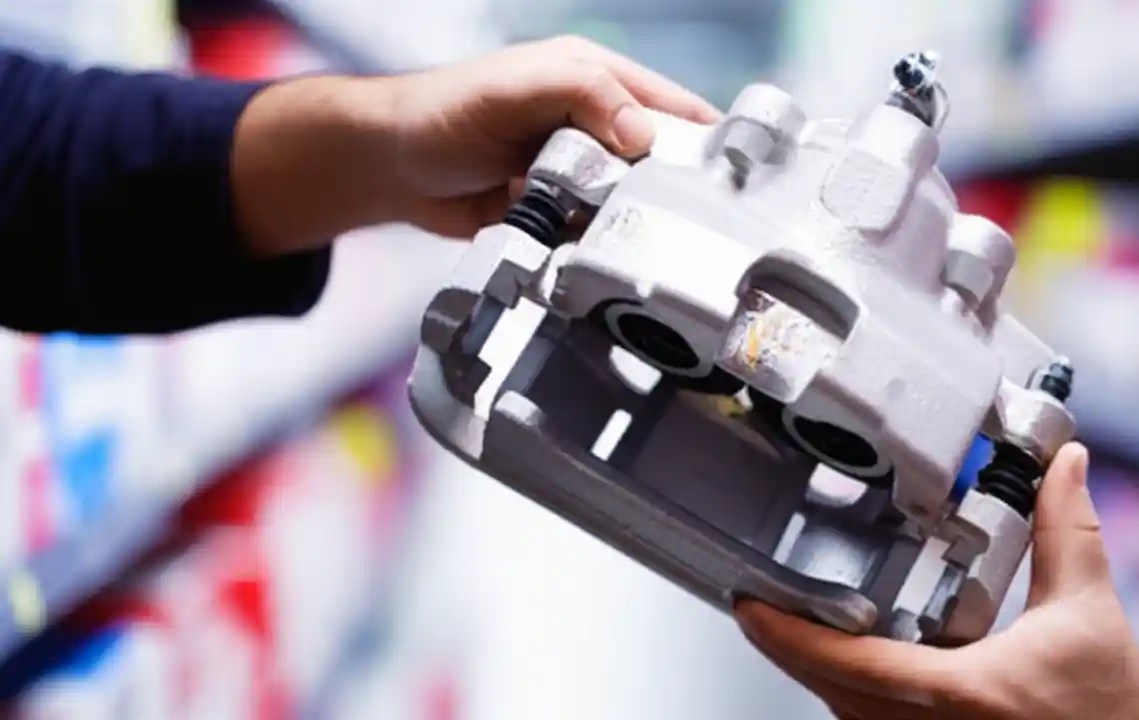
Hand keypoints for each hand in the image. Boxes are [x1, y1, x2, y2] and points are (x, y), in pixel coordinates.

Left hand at [388, 34, 720, 236]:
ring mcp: (579, 173)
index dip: (702, 140)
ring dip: (623, 224)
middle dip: (664, 193)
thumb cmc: (446, 112)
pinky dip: (589, 245)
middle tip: (666, 221)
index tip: (725, 180)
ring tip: (615, 237)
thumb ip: (583, 94)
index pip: (673, 107)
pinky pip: (592, 235)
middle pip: (660, 165)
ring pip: (629, 206)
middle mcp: (596, 126)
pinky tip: (580, 250)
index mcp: (598, 81)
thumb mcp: (517, 89)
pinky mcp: (558, 214)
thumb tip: (643, 134)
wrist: (391, 165)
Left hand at [734, 443, 1138, 719]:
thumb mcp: (1087, 608)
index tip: (751, 605)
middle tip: (757, 603)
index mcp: (958, 689)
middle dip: (788, 646)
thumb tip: (1066, 464)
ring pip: (845, 712)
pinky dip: (850, 692)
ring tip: (791, 623)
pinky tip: (843, 662)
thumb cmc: (1113, 703)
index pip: (848, 664)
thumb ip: (1065, 529)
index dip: (789, 636)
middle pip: (829, 689)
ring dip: (816, 670)